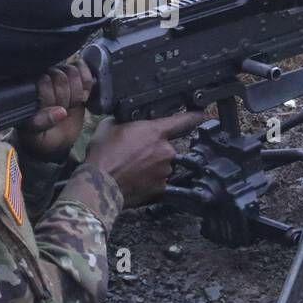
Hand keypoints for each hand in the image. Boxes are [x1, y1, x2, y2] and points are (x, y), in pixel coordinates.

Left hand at [15, 59, 93, 160]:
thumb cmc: (42, 136)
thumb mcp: (37, 136)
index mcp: (28, 91)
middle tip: (65, 109)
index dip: (54, 99)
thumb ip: (42, 123)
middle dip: (67, 97)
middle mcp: (42, 79)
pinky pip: (83, 67)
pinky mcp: (75, 76)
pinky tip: (84, 95)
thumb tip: (60, 112)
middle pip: (61, 75)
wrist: (57, 137)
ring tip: (73, 103)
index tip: (55, 113)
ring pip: (73, 71)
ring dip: (77, 90)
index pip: (45, 82)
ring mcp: (59, 76)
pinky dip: (87, 82)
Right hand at [84, 109, 208, 208]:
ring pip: (162, 164)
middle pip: (166, 146)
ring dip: (151, 164)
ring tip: (130, 167)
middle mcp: (166, 150)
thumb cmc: (103, 155)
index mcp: (155, 131)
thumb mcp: (109, 126)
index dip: (194, 116)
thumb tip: (126, 120)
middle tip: (133, 152)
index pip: (183, 121)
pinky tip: (133, 178)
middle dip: (153, 148)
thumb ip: (125, 120)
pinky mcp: (160, 188)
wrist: (100, 184)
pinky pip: (158, 180)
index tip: (202, 114)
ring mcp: (165, 171)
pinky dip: (148, 180)